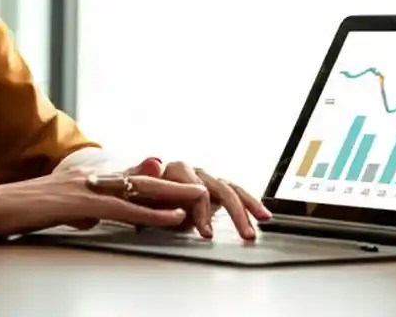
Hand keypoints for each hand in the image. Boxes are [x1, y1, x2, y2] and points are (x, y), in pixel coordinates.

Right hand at [0, 169, 208, 239]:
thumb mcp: (51, 210)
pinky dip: (151, 213)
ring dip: (172, 195)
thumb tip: (90, 217)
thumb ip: (75, 210)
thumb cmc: (11, 212)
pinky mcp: (78, 203)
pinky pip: (123, 209)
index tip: (181, 186)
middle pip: (141, 180)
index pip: (127, 180)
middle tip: (203, 187)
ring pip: (139, 190)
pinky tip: (171, 217)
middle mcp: (87, 178)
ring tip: (200, 199)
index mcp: (81, 180)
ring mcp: (83, 188)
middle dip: (174, 184)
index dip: (156, 184)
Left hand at [126, 157, 272, 240]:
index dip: (204, 211)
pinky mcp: (213, 190)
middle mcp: (194, 173)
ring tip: (263, 222)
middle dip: (236, 212)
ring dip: (248, 207)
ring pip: (232, 190)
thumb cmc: (134, 193)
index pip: (198, 189)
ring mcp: (205, 180)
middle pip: (221, 188)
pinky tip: (262, 216)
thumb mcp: (132, 185)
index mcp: (175, 171)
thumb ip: (142, 174)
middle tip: (245, 234)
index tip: (206, 233)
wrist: (133, 192)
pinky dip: (249, 204)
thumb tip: (155, 162)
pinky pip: (235, 194)